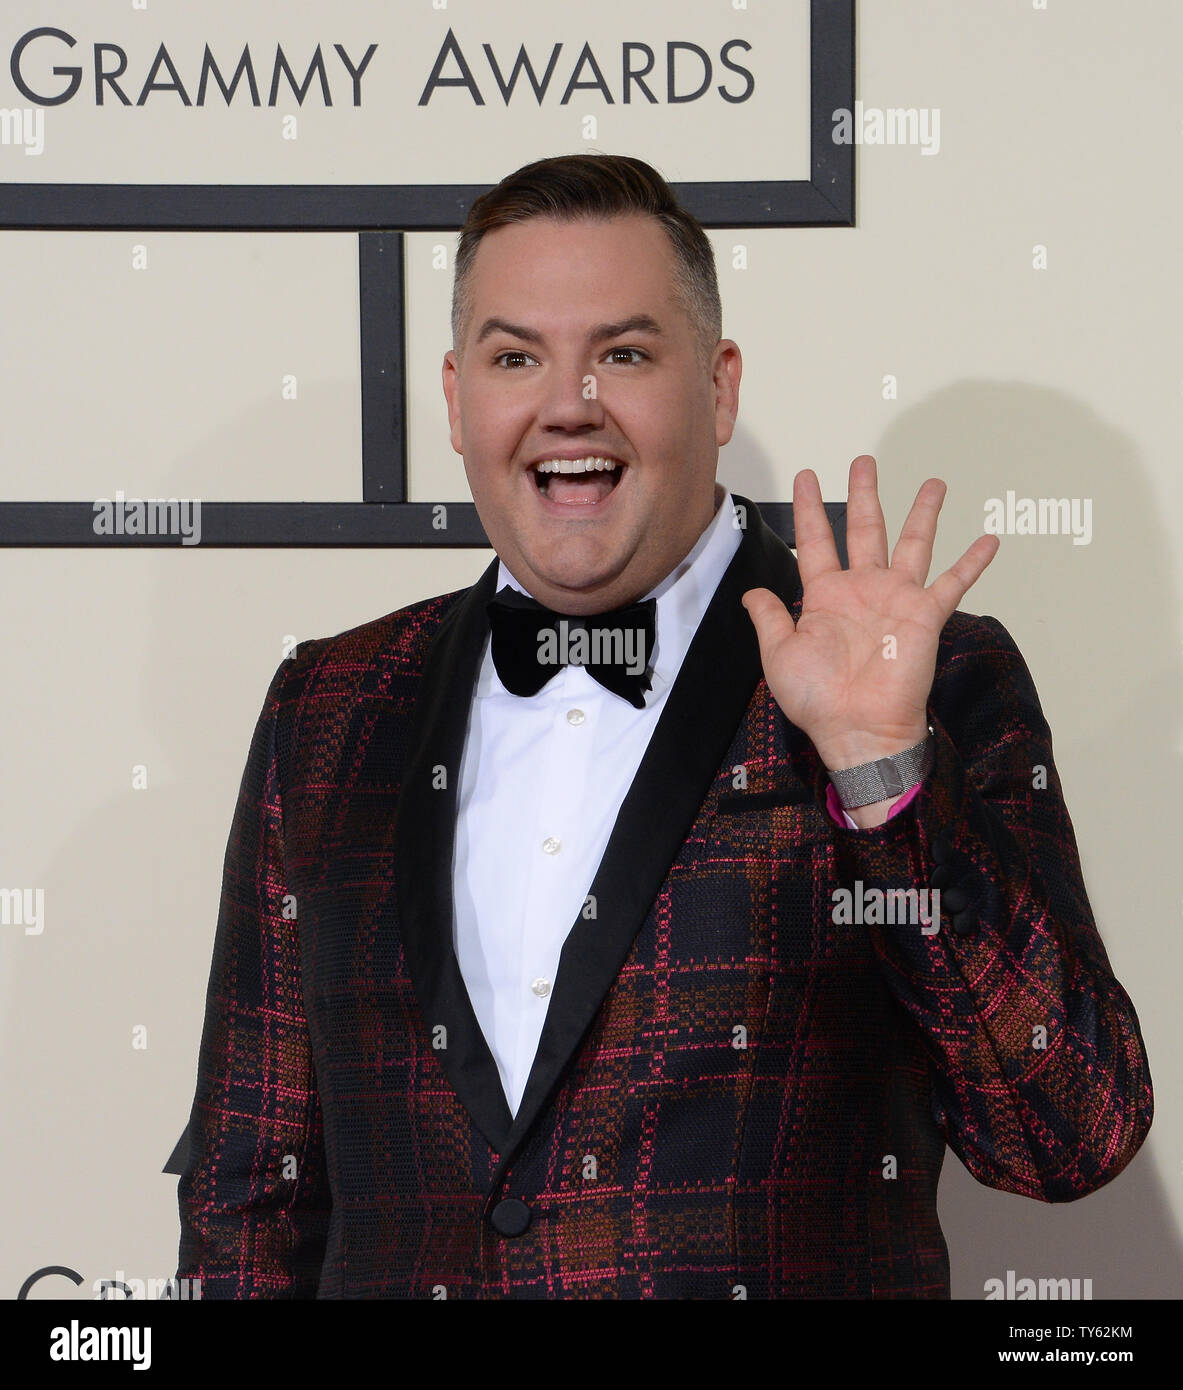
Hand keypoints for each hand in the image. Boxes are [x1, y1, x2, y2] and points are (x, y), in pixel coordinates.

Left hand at [742, 456, 999, 771]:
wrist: (857, 729)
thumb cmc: (818, 699)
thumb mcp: (779, 654)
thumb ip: (770, 618)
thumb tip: (753, 592)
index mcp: (825, 595)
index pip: (815, 540)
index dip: (808, 507)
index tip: (806, 476)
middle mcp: (863, 590)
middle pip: (864, 528)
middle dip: (864, 493)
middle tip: (864, 460)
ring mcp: (897, 599)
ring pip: (913, 543)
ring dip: (923, 512)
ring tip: (933, 482)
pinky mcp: (926, 615)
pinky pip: (954, 582)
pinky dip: (973, 562)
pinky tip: (989, 539)